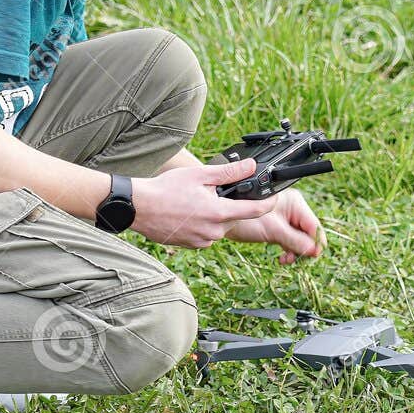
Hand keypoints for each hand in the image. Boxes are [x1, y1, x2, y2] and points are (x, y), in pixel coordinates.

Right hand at [129, 157, 277, 248]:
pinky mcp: (193, 246)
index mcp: (219, 213)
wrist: (139, 207)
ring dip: (216, 215)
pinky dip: (204, 224)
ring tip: (196, 202)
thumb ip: (229, 172)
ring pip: (221, 227)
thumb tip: (251, 166)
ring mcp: (203, 241)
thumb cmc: (166, 189)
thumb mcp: (200, 175)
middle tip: (213, 192)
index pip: (255, 211)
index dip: (268, 203)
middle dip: (231, 205)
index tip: (273, 197)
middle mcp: (214, 231)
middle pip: (236, 218)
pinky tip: (189, 213)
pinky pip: (207, 234)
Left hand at [222, 187, 322, 264]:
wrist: (224, 221)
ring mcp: (285, 220)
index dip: (316, 241)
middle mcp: (292, 210)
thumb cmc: (244, 219)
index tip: (313, 256)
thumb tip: (314, 250)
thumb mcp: (273, 231)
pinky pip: (291, 242)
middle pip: (308, 233)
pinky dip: (289, 251)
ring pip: (300, 240)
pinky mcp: (278, 229)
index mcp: (295, 203)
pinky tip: (283, 258)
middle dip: (304, 248)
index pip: (314, 224)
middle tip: (296, 260)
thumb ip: (295, 240)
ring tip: (287, 260)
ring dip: (296, 252)